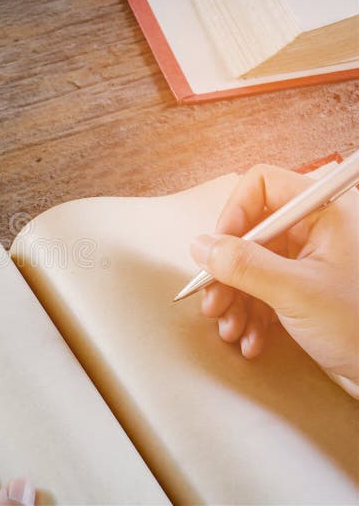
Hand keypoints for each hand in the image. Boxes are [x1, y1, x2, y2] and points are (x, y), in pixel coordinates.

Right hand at [189, 164, 358, 396]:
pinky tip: (253, 340)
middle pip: (250, 233)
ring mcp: (312, 261)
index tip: (217, 251)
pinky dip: (252, 316)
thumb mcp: (296, 293)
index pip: (262, 186)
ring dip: (235, 301)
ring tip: (231, 330)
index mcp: (326, 213)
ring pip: (252, 266)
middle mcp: (318, 230)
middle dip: (227, 273)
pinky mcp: (308, 289)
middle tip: (214, 303)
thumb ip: (244, 266)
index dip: (233, 215)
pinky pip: (265, 291)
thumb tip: (201, 246)